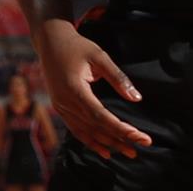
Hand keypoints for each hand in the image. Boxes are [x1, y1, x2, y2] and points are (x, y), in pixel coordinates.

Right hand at [38, 20, 150, 159]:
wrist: (50, 40)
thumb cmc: (76, 46)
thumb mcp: (99, 56)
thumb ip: (118, 78)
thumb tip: (136, 99)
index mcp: (73, 88)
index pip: (100, 116)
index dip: (121, 129)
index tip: (142, 137)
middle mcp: (64, 101)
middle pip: (95, 127)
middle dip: (120, 139)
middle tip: (143, 146)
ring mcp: (60, 106)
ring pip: (86, 132)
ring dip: (108, 143)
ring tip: (130, 152)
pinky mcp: (59, 107)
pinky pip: (76, 129)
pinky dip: (91, 142)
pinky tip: (106, 152)